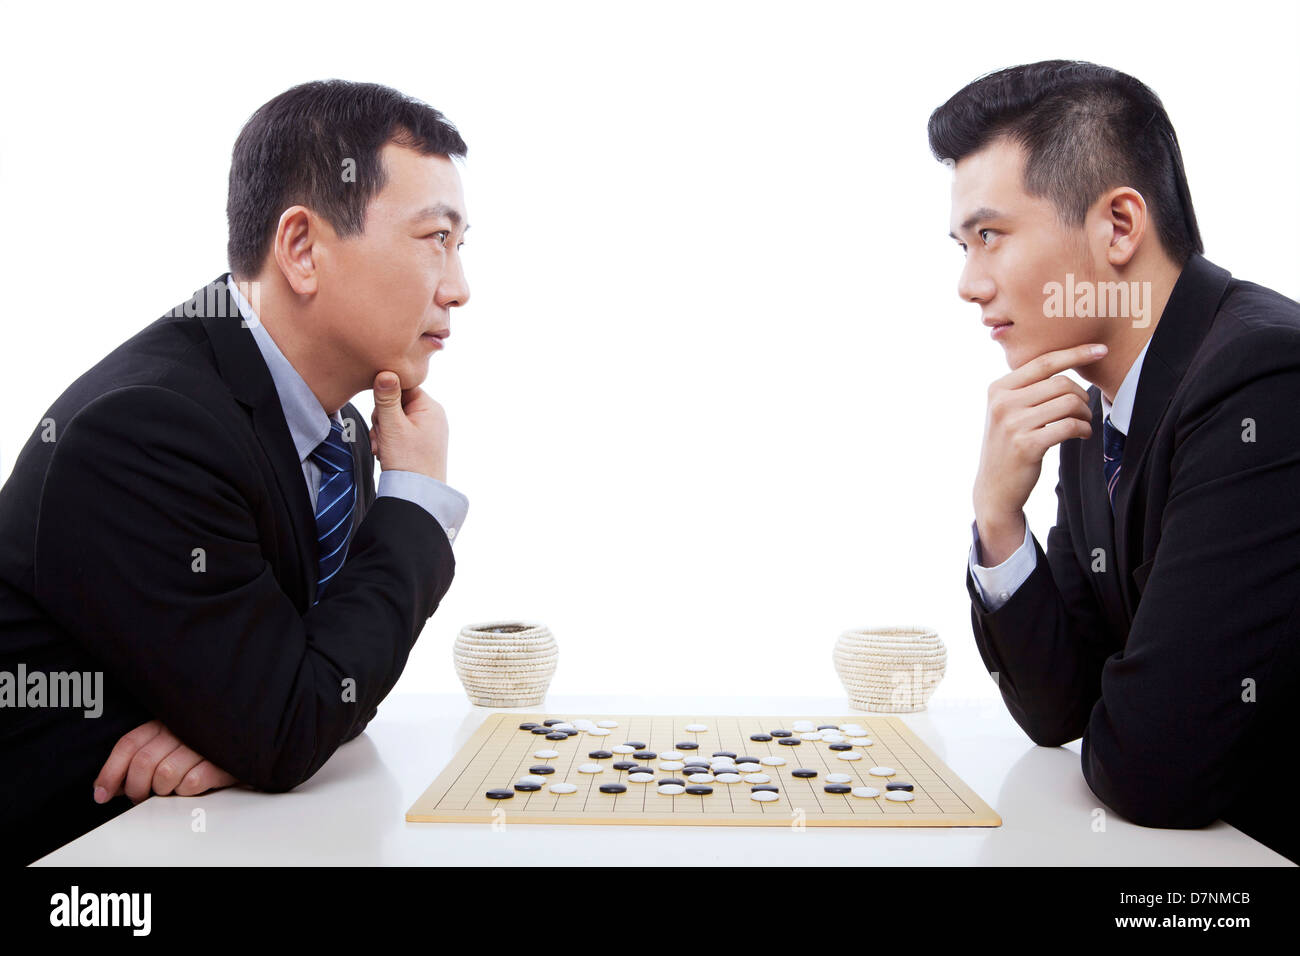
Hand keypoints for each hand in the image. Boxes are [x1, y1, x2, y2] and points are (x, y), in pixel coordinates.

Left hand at [93, 719, 237, 804]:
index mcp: (164, 721)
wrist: (244, 741)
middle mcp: (182, 728)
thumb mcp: (166, 744)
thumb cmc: (201, 746)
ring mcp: (202, 742)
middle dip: (136, 788)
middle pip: (143, 763)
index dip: (110, 772)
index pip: (129, 744)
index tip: (101, 795)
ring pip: (165, 776)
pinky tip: (193, 783)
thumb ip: (137, 760)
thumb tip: (105, 788)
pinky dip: (186, 790)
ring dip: (164, 790)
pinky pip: (190, 783)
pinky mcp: (221, 760)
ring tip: (172, 788)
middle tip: (140, 797)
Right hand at [369, 371, 448, 481]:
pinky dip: (389, 441)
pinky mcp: (422, 442)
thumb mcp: (392, 426)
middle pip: (396, 403)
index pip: (403, 386)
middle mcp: (432, 416)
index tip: (380, 414)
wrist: (417, 495)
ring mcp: (428, 430)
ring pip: (395, 419)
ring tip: (384, 448)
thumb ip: (387, 398)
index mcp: (430, 407)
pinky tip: (386, 453)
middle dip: (382, 419)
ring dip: (383, 432)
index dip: (385, 398)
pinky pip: (400, 432)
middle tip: (382, 437)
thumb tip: (386, 370)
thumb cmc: (408, 462)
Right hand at [973, 342, 1107, 564]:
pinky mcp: (1027, 445)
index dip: (1075, 352)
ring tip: (1082, 424)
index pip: (1043, 362)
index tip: (1101, 349)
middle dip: (1082, 395)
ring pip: (1068, 403)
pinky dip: (1083, 429)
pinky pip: (1069, 426)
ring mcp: (1013, 424)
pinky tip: (1082, 435)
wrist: (994, 488)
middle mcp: (1002, 403)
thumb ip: (1027, 388)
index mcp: (998, 389)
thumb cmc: (1008, 446)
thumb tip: (1067, 363)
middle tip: (1083, 410)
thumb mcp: (1006, 412)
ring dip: (1085, 413)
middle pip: (1061, 383)